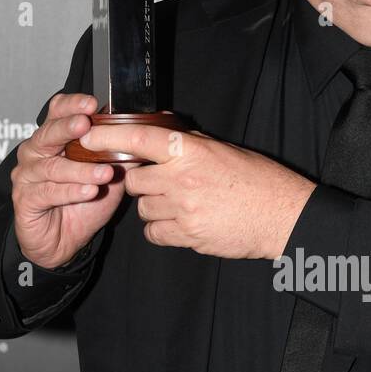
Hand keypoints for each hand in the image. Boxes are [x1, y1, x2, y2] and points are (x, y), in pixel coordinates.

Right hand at [10, 93, 125, 268]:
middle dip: (68, 127)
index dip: (72, 105)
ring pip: (52, 167)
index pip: (57, 112)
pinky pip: (48, 192)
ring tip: (104, 173)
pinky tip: (88, 191)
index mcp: (53, 139)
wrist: (61, 242)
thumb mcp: (107, 177)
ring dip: (80, 169)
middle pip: (48, 133)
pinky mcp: (25, 199)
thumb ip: (120, 156)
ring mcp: (27, 176)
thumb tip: (146, 138)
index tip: (92, 103)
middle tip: (86, 124)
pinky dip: (70, 191)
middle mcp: (35, 153)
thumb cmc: (81, 204)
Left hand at [76, 121, 316, 258]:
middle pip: (135, 178)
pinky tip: (178, 223)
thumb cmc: (259, 181)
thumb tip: (165, 138)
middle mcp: (182, 179)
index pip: (140, 138)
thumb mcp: (225, 151)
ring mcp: (183, 209)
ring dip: (153, 206)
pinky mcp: (188, 236)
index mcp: (191, 151)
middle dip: (142, 181)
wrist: (282, 216)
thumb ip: (191, 146)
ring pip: (143, 207)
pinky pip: (154, 233)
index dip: (109, 136)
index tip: (88, 135)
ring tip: (177, 203)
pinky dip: (160, 229)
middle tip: (159, 181)